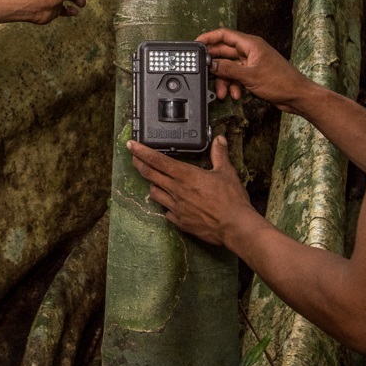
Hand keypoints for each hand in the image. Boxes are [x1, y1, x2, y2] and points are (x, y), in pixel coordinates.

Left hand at [127, 136, 258, 248]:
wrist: (234, 227)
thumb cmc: (231, 200)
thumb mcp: (227, 172)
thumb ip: (219, 154)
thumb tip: (219, 138)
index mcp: (186, 175)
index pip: (157, 160)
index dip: (141, 151)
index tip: (131, 145)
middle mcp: (177, 190)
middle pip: (149, 174)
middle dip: (138, 164)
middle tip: (133, 157)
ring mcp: (176, 207)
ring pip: (154, 193)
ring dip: (152, 185)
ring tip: (154, 180)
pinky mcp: (180, 222)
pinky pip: (166, 211)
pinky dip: (165, 205)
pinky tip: (170, 203)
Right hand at [197, 28, 307, 109]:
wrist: (296, 96)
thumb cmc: (281, 82)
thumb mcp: (249, 76)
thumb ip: (227, 69)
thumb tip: (210, 63)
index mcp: (250, 44)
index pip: (224, 35)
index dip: (209, 38)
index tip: (196, 44)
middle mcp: (250, 50)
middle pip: (224, 52)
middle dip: (215, 65)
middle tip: (204, 73)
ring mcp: (252, 62)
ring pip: (229, 67)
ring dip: (224, 80)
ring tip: (223, 92)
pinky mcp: (253, 73)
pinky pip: (236, 76)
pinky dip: (233, 85)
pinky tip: (235, 94)